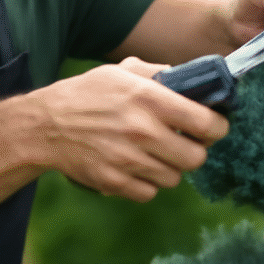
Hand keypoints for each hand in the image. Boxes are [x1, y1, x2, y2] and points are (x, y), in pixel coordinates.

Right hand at [26, 58, 228, 201]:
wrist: (45, 126)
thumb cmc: (87, 93)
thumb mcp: (123, 71)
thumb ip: (160, 74)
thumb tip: (192, 80)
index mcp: (150, 99)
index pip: (207, 123)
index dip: (218, 126)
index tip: (214, 125)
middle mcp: (143, 131)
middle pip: (196, 157)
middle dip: (196, 150)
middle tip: (186, 141)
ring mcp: (128, 160)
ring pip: (175, 177)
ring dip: (171, 167)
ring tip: (157, 152)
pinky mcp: (114, 182)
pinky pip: (150, 192)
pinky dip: (148, 183)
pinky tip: (137, 166)